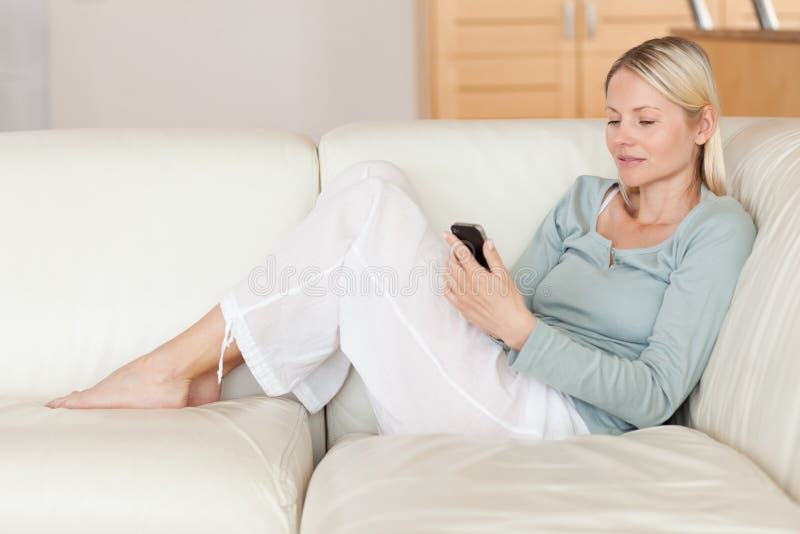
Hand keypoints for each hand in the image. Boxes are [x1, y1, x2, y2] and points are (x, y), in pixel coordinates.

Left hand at [442, 231, 536, 350]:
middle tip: (456, 251)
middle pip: (451, 264)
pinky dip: (447, 284)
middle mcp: (466, 286)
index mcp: (477, 275)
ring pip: (447, 277)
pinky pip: (447, 293)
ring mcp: (462, 298)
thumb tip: (488, 243)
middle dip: (452, 254)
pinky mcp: (461, 308)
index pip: (461, 253)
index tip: (447, 235)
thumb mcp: (505, 275)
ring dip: (449, 268)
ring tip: (454, 264)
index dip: (453, 242)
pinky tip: (451, 282)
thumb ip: (493, 258)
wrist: (511, 325)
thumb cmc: (511, 302)